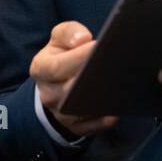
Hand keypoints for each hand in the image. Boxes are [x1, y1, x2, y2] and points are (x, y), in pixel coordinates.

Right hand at [30, 21, 117, 139]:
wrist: (56, 85)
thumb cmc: (61, 57)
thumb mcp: (58, 39)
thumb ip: (68, 33)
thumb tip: (82, 39)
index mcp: (41, 70)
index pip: (57, 67)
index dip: (78, 58)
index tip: (98, 47)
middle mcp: (48, 95)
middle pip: (71, 90)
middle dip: (94, 77)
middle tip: (115, 66)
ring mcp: (62, 115)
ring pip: (85, 109)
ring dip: (103, 97)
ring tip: (121, 82)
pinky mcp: (77, 128)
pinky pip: (96, 125)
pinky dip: (108, 116)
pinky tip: (119, 103)